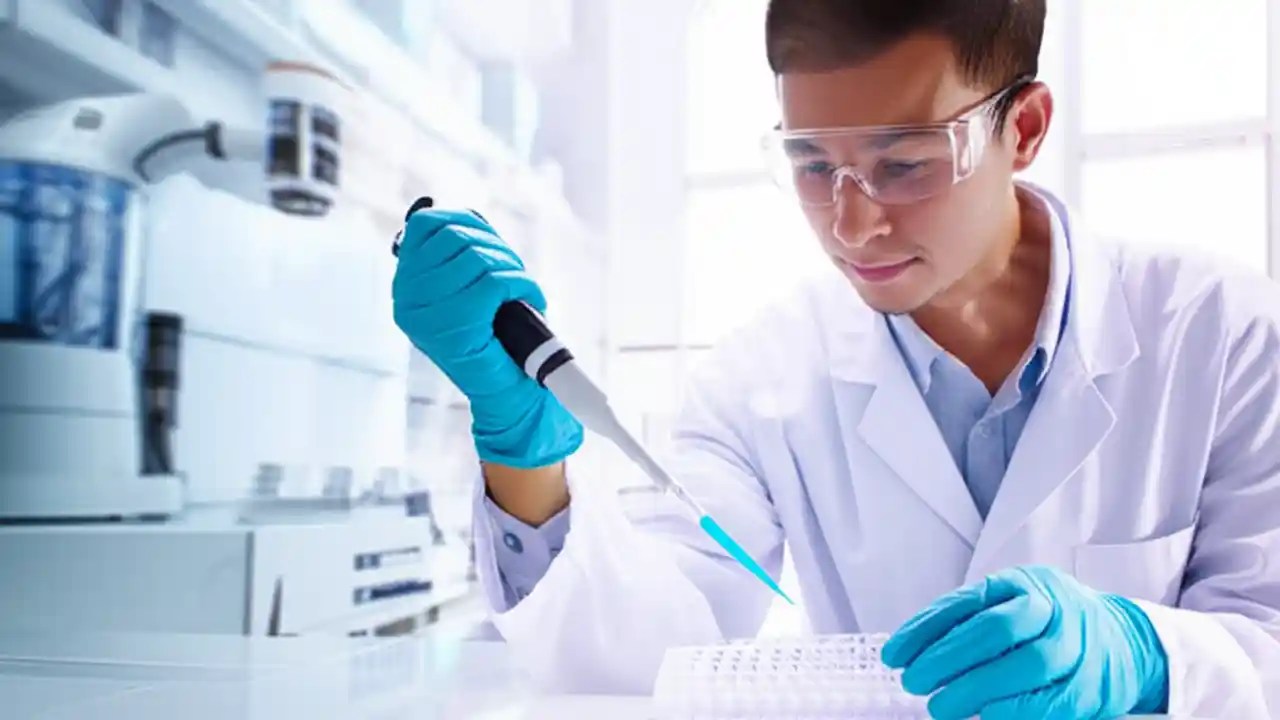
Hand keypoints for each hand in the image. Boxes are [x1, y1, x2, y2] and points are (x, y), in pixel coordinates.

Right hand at [392, 208, 582, 467]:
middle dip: (495, 247)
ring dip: (512, 268)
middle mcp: (406, 298)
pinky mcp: (455, 327)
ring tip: (522, 289)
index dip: (465, 221)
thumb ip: (449, 254)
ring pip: (478, 258)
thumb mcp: (463, 289)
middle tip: (514, 272)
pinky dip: (523, 285)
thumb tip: (431, 204)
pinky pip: (495, 282)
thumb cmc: (494, 337)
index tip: (489, 238)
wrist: (508, 393)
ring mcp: (427, 314)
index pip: (426, 225)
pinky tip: (531, 299)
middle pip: (455, 237)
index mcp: (405, 286)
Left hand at [881, 565, 1168, 719]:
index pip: (967, 604)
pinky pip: (1053, 701)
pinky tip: (986, 717)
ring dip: (977, 689)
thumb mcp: (1009, 604)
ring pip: (1028, 665)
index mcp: (1024, 584)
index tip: (893, 655)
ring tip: (940, 706)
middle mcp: (1055, 609)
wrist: (1123, 640)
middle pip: (997, 630)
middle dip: (947, 658)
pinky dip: (1016, 711)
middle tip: (912, 682)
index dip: (925, 630)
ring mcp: (1079, 646)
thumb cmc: (1047, 624)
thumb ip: (966, 621)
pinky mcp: (1094, 687)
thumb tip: (908, 651)